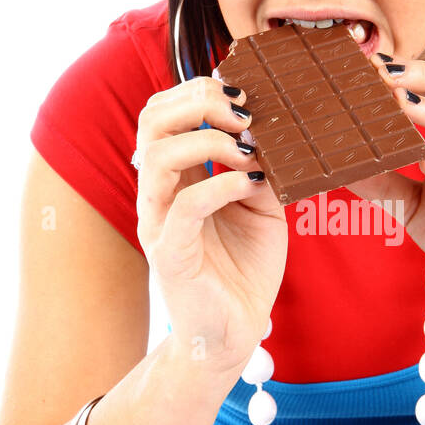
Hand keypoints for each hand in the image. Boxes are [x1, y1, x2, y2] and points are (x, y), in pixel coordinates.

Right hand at [134, 76, 286, 370]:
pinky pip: (184, 207)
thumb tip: (272, 136)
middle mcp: (159, 193)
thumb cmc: (244, 270)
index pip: (165, 111)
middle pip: (151, 119)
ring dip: (209, 141)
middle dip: (199, 102)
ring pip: (157, 156)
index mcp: (176, 177)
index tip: (247, 98)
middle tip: (245, 114)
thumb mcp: (262, 207)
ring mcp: (159, 222)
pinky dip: (219, 185)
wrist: (235, 334)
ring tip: (248, 151)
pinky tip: (250, 183)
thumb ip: (261, 169)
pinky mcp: (171, 255)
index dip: (201, 91)